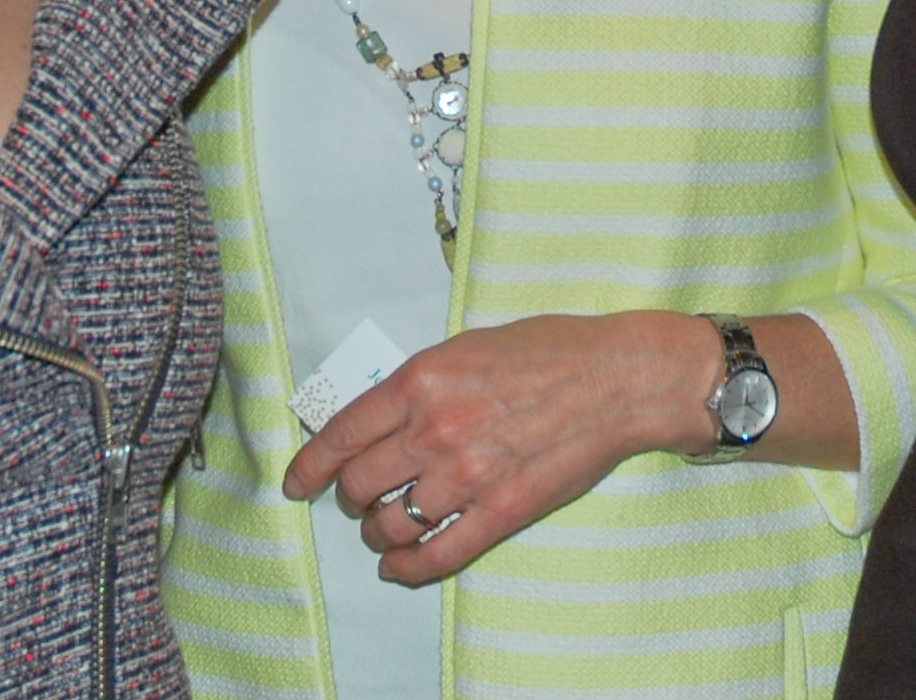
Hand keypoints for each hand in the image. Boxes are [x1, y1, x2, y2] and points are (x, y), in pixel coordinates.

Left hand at [282, 310, 717, 584]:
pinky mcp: (501, 512)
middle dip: (350, 497)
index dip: (310, 466)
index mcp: (421, 381)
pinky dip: (408, 568)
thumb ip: (418, 384)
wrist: (618, 378)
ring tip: (386, 528)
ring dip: (378, 532)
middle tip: (362, 497)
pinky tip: (399, 567)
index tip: (297, 484)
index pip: (341, 434)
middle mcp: (435, 430)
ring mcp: (467, 476)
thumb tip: (375, 417)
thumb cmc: (548, 351)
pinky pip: (436, 555)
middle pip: (358, 486)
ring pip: (390, 525)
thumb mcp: (466, 346)